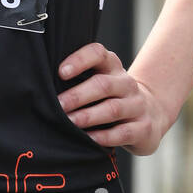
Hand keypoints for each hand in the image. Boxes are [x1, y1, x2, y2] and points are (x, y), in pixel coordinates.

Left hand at [57, 42, 172, 155]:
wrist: (151, 113)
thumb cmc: (111, 97)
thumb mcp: (99, 81)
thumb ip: (77, 80)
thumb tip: (42, 87)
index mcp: (111, 66)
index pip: (98, 54)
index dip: (79, 60)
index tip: (61, 72)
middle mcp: (126, 83)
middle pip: (103, 85)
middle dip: (78, 95)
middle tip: (58, 105)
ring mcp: (137, 105)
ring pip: (112, 108)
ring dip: (88, 116)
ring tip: (69, 123)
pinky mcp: (143, 128)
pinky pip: (123, 132)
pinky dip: (105, 136)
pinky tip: (89, 139)